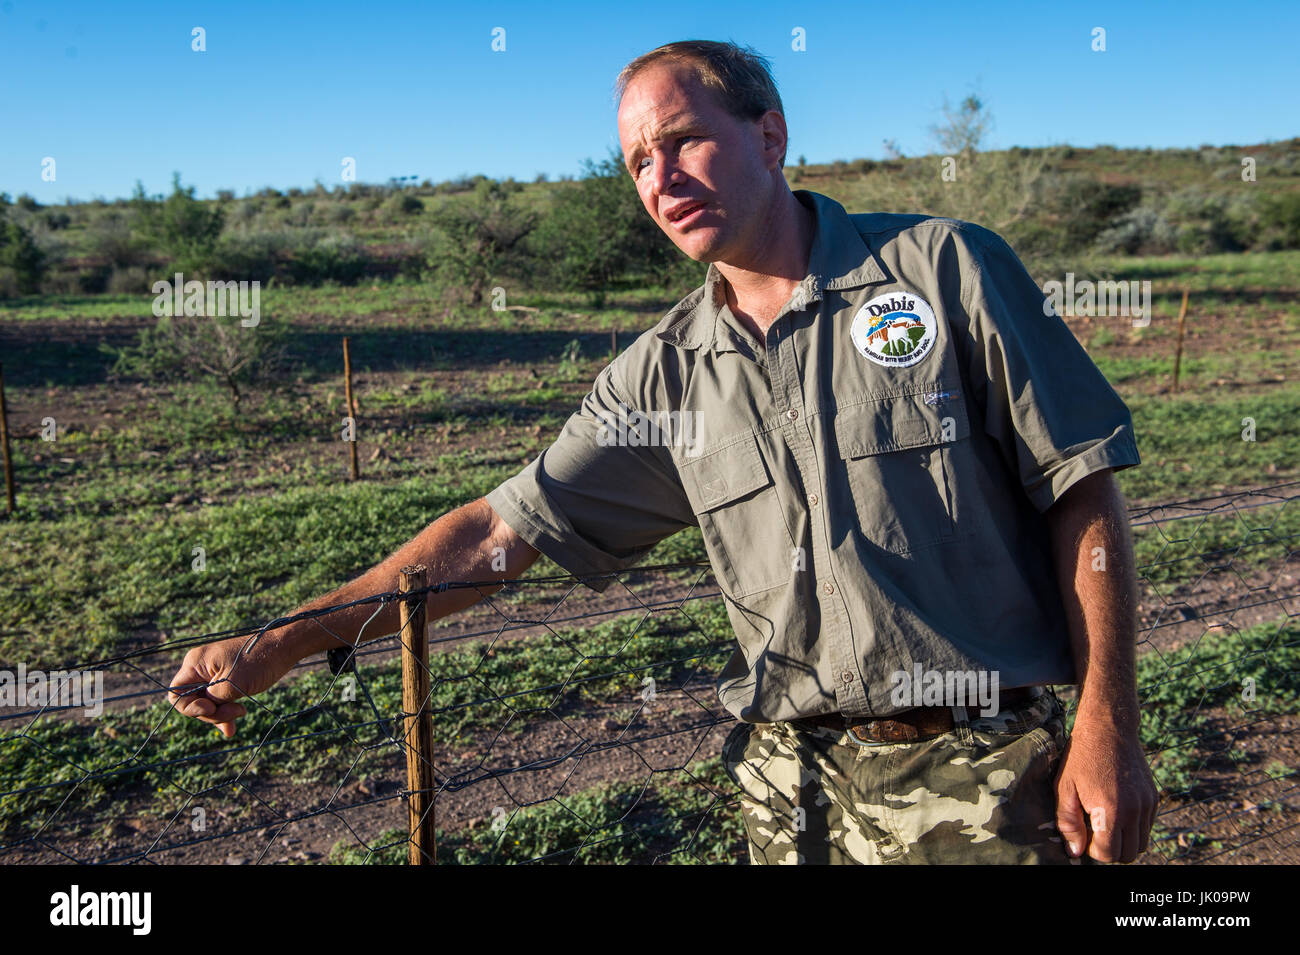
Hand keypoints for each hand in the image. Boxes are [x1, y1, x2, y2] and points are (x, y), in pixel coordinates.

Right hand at [167, 634, 294, 737]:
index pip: (176, 694)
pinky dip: (225, 711)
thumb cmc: (258, 661)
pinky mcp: (227, 679)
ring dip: (221, 714)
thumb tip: (206, 710)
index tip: (211, 707)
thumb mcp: (231, 685)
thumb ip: (212, 700)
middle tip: (237, 712)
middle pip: (193, 701)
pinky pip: (219, 699)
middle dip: (212, 712)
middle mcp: (200, 667)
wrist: (283, 647)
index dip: (191, 707)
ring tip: (241, 713)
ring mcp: (214, 673)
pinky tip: (231, 728)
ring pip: (208, 703)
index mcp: (195, 663)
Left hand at [1054, 721, 1158, 862]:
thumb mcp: (1064, 788)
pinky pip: (1147, 827)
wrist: (1108, 728)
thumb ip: (1068, 823)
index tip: (1083, 836)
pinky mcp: (1154, 797)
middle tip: (1093, 833)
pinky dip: (1134, 828)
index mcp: (1112, 810)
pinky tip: (1116, 812)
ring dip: (1123, 841)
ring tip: (1104, 823)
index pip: (1108, 853)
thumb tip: (1075, 852)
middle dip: (1109, 850)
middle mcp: (1135, 810)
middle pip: (1129, 854)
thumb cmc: (1081, 757)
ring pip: (1141, 844)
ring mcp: (1147, 804)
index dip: (1092, 851)